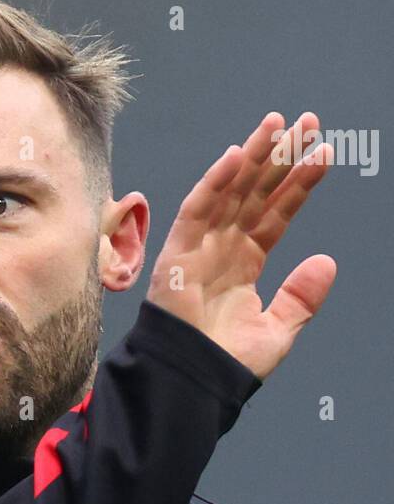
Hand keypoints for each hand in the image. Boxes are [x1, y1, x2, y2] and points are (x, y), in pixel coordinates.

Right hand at [146, 112, 336, 379]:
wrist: (192, 382)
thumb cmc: (226, 362)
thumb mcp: (277, 330)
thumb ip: (301, 297)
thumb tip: (327, 262)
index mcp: (245, 263)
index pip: (276, 213)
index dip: (299, 184)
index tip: (324, 153)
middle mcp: (223, 248)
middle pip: (256, 193)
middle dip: (280, 156)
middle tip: (307, 122)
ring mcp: (200, 247)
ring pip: (230, 191)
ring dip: (253, 156)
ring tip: (278, 124)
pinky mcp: (177, 252)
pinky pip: (197, 209)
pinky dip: (215, 182)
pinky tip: (236, 155)